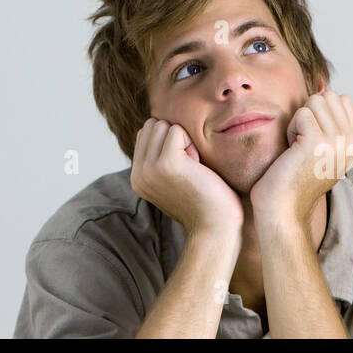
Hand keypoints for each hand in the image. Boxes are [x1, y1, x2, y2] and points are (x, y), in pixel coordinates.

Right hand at [129, 118, 243, 239]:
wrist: (215, 227)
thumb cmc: (203, 201)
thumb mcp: (171, 181)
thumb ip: (158, 159)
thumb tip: (158, 127)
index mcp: (137, 177)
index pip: (145, 134)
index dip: (168, 142)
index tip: (183, 167)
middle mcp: (139, 173)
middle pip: (151, 126)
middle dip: (173, 137)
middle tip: (189, 166)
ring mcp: (150, 168)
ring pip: (162, 125)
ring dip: (183, 139)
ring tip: (193, 166)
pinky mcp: (167, 163)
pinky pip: (177, 130)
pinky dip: (191, 142)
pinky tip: (198, 165)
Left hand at [249, 89, 352, 232]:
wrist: (283, 208)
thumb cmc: (294, 176)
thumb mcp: (323, 147)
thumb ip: (331, 122)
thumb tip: (325, 86)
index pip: (341, 98)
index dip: (319, 112)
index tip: (312, 140)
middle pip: (327, 96)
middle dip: (308, 114)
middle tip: (302, 144)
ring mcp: (338, 142)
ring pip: (314, 101)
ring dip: (299, 122)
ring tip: (297, 147)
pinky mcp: (317, 142)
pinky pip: (301, 113)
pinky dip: (290, 129)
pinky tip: (292, 151)